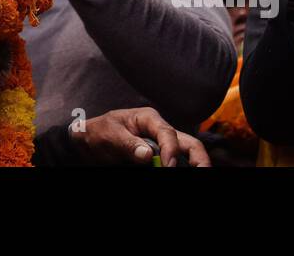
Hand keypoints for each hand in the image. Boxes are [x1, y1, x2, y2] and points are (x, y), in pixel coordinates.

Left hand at [70, 107, 210, 165]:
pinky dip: (180, 168)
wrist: (89, 144)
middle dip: (199, 158)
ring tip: (198, 174)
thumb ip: (128, 143)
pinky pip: (176, 163)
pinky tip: (180, 172)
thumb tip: (148, 155)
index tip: (167, 167)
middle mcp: (161, 131)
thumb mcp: (109, 135)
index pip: (168, 133)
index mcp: (149, 119)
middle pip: (189, 143)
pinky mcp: (160, 159)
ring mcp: (162, 146)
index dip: (171, 150)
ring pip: (187, 154)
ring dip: (193, 165)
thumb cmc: (99, 133)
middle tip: (204, 172)